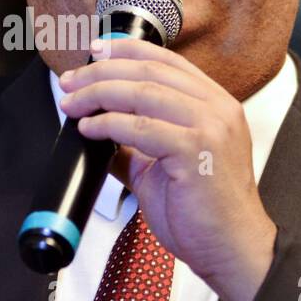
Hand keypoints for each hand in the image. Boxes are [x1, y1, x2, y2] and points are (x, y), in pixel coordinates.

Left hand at [57, 39, 278, 300]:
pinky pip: (142, 127)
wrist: (230, 249)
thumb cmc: (203, 212)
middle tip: (70, 82)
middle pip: (150, 71)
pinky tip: (90, 130)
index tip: (95, 53)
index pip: (168, 61)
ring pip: (143, 92)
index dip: (127, 51)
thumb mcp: (164, 166)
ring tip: (72, 104)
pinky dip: (109, 124)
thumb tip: (99, 127)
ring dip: (98, 94)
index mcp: (215, 105)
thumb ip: (137, 142)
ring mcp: (210, 127)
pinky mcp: (196, 150)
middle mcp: (217, 108)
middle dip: (102, 72)